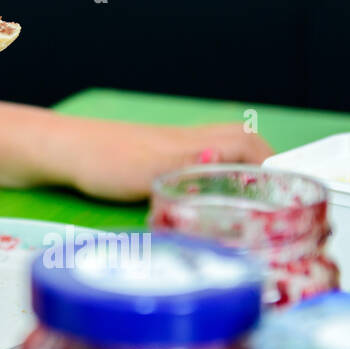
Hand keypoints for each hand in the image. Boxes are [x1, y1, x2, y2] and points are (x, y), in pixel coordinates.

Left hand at [60, 118, 275, 201]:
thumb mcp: (157, 169)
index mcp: (197, 141)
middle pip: (240, 146)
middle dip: (262, 170)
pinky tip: (204, 202)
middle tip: (272, 203)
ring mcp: (171, 149)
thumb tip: (239, 167)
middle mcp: (189, 141)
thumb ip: (196, 167)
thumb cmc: (106, 159)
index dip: (274, 168)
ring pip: (218, 154)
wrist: (63, 152)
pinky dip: (210, 179)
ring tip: (246, 207)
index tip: (286, 195)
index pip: (252, 146)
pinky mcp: (154, 161)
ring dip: (236, 174)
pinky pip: (196, 165)